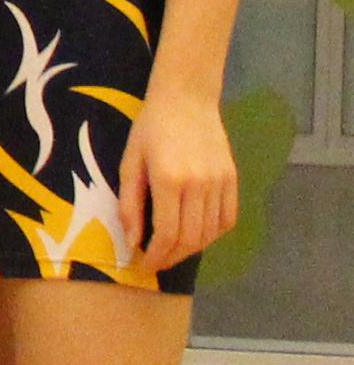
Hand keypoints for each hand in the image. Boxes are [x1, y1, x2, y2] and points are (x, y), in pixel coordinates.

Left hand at [118, 91, 242, 273]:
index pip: (168, 233)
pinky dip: (213, 235)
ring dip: (192, 250)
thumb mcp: (130, 163)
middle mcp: (200, 184)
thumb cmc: (150, 129)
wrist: (187, 100)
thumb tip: (133, 242)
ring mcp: (221, 182)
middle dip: (172, 258)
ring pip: (211, 233)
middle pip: (191, 238)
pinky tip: (197, 236)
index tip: (144, 265)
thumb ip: (130, 204)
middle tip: (156, 263)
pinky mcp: (234, 179)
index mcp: (169, 179)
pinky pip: (228, 219)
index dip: (156, 256)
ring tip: (173, 252)